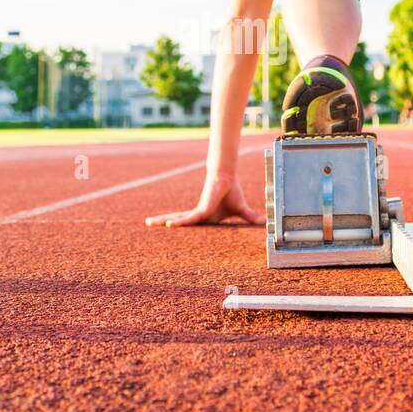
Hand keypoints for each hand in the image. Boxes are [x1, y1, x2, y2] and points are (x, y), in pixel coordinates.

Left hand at [144, 169, 265, 227]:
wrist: (230, 179)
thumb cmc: (232, 192)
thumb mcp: (241, 211)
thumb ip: (250, 218)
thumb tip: (265, 223)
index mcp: (205, 217)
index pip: (189, 224)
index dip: (179, 227)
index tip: (168, 232)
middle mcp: (198, 215)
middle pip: (178, 220)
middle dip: (162, 222)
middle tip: (147, 223)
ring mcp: (198, 212)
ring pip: (178, 219)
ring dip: (162, 221)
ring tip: (147, 222)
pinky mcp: (201, 210)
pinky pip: (189, 219)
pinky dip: (179, 222)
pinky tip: (168, 225)